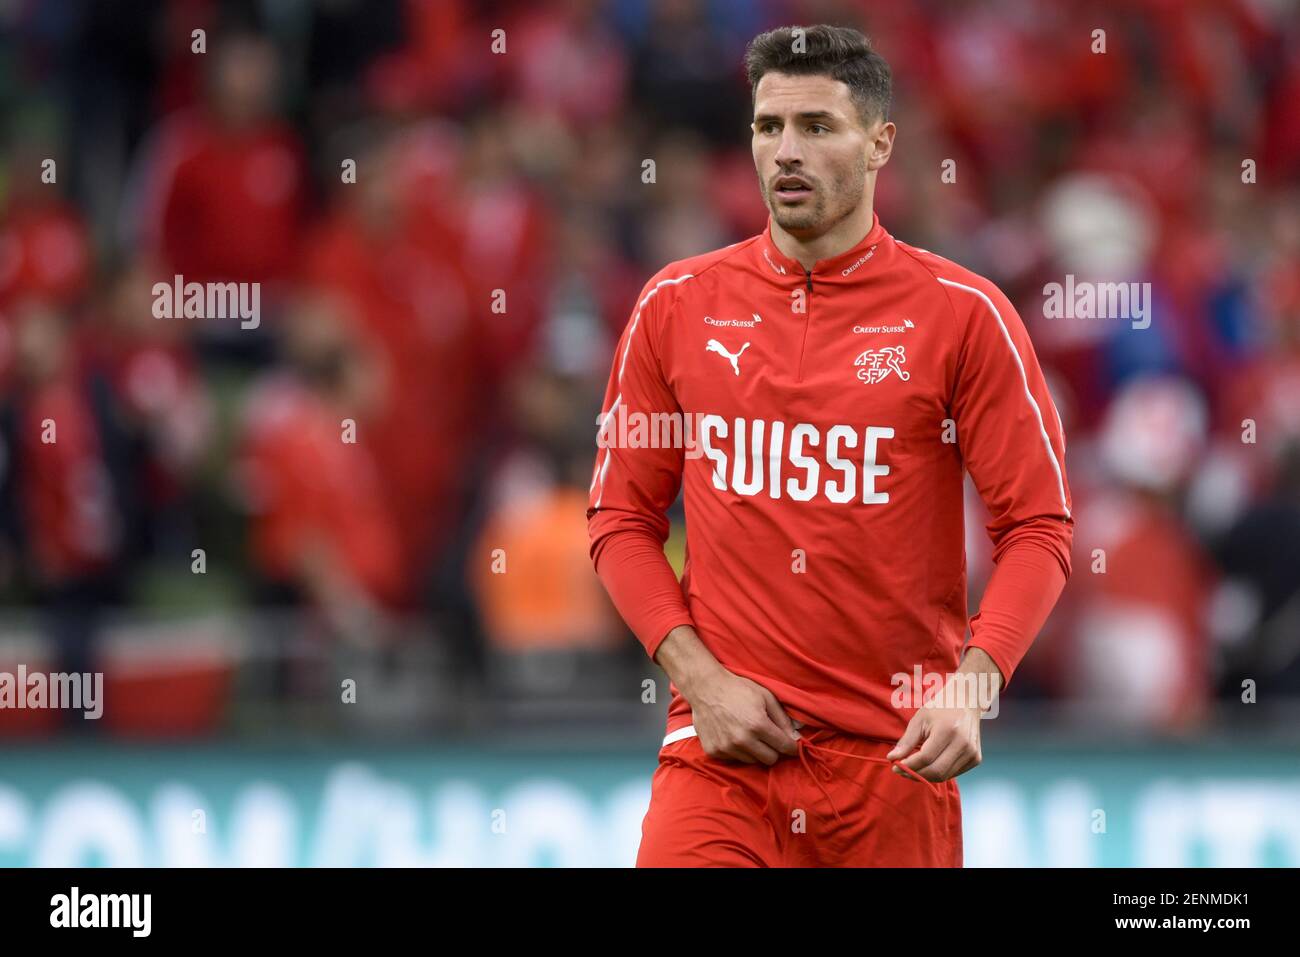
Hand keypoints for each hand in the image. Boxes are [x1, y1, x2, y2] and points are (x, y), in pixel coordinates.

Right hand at [685, 668, 801, 765]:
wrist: (706, 688)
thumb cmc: (738, 689)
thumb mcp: (765, 697)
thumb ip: (782, 718)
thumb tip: (796, 737)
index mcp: (758, 725)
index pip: (783, 747)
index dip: (791, 747)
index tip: (792, 746)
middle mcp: (742, 740)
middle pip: (770, 760)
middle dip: (773, 750)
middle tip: (768, 739)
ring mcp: (726, 747)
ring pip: (752, 761)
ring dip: (754, 751)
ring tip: (747, 734)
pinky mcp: (714, 752)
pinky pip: (734, 759)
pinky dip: (737, 751)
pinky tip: (732, 735)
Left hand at [886, 699, 982, 782]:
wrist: (967, 702)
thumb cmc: (940, 708)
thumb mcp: (920, 719)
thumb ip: (906, 741)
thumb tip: (892, 758)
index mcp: (948, 731)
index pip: (926, 758)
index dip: (908, 766)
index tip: (895, 767)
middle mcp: (964, 744)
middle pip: (936, 771)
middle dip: (916, 775)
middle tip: (902, 771)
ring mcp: (972, 753)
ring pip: (945, 776)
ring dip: (926, 776)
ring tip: (913, 768)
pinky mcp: (976, 759)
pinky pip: (953, 773)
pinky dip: (938, 773)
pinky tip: (929, 765)